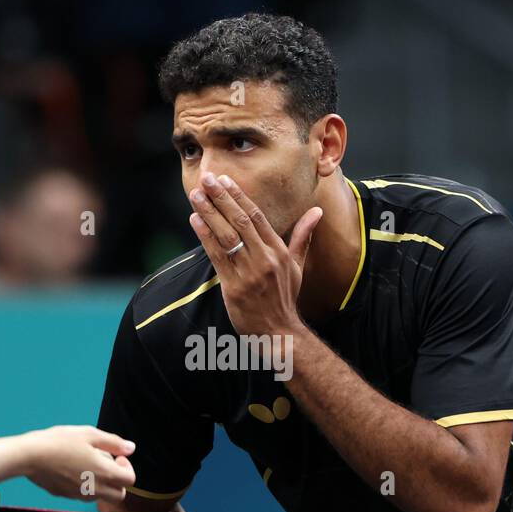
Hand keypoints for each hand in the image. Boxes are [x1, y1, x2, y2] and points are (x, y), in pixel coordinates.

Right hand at [0, 425, 135, 500]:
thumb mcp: (90, 434)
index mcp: (105, 473)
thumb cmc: (60, 441)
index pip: (130, 480)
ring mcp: (80, 496)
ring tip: (86, 464)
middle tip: (105, 464)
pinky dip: (85, 486)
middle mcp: (95, 490)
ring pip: (101, 497)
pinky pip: (83, 495)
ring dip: (101, 484)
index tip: (117, 457)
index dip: (127, 468)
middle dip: (117, 481)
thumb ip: (114, 442)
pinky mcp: (66, 497)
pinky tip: (71, 469)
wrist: (30, 456)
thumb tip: (131, 449)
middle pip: (119, 495)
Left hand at [187, 172, 321, 337]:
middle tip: (207, 179)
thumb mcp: (297, 266)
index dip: (240, 197)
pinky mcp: (234, 287)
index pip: (257, 217)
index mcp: (279, 251)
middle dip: (222, 198)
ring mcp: (249, 273)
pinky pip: (217, 257)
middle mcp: (265, 259)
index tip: (225, 180)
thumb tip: (317, 211)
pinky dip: (205, 237)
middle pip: (241, 221)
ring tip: (196, 194)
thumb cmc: (285, 297)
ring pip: (227, 236)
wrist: (279, 332)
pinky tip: (194, 220)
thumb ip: (302, 236)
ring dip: (209, 213)